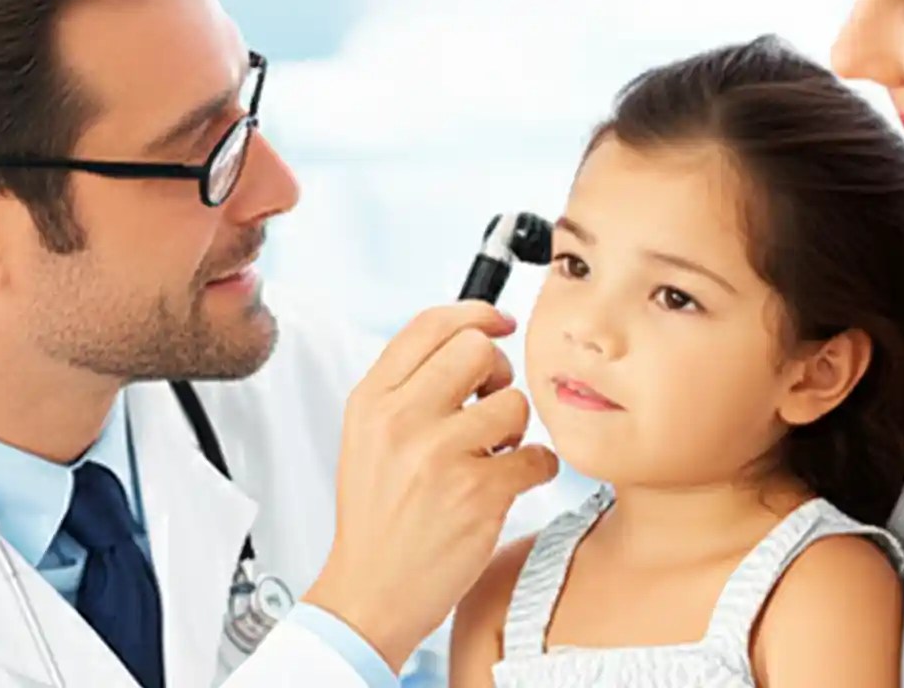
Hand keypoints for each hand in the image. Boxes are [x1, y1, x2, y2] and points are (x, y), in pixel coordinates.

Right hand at [303, 301, 557, 672]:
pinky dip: (536, 468)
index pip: (429, 324)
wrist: (370, 591)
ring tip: (495, 454)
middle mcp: (400, 420)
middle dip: (498, 371)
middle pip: (477, 349)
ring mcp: (439, 456)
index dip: (476, 313)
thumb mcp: (366, 438)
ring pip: (513, 403)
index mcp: (370, 400)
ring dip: (517, 428)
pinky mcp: (478, 494)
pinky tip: (513, 481)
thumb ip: (405, 388)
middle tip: (491, 402)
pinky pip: (537, 456)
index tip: (500, 323)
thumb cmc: (376, 516)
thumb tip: (468, 339)